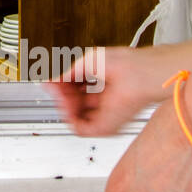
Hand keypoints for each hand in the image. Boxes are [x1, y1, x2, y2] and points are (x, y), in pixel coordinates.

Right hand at [46, 46, 164, 135]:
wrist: (138, 76)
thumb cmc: (124, 64)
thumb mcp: (87, 63)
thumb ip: (67, 76)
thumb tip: (52, 82)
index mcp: (103, 85)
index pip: (77, 91)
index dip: (64, 86)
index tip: (56, 81)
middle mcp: (103, 101)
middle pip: (74, 104)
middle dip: (62, 95)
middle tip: (58, 88)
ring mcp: (104, 115)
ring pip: (74, 117)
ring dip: (64, 105)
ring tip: (62, 95)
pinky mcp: (104, 127)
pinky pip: (78, 128)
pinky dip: (68, 116)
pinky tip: (68, 104)